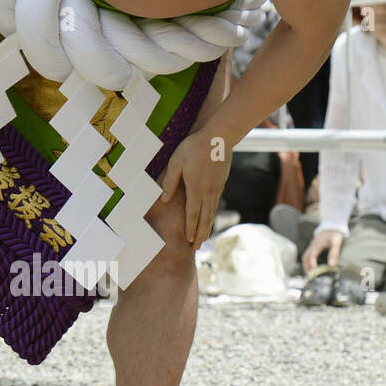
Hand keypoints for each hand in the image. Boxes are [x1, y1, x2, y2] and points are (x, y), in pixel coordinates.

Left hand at [158, 131, 232, 246]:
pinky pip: (215, 203)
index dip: (190, 228)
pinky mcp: (221, 183)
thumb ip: (169, 181)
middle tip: (197, 248)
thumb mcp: (176, 162)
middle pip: (204, 218)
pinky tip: (209, 218)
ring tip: (204, 238)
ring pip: (212, 212)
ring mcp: (216, 188)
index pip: (192, 213)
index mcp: (196, 188)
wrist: (219, 138)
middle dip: (200, 234)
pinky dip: (212, 214)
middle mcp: (208, 192)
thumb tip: (164, 199)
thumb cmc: (194, 148)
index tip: (188, 241)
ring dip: (207, 226)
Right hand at [301, 229, 342, 274]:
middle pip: (305, 258)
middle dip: (306, 267)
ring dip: (306, 265)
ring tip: (310, 273)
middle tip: (310, 276)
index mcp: (317, 245)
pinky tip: (312, 266)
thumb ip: (334, 253)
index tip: (314, 273)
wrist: (331, 226)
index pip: (311, 257)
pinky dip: (308, 262)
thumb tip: (332, 264)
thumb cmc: (334, 234)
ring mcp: (312, 246)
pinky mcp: (313, 247)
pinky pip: (307, 255)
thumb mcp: (336, 243)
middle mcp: (312, 246)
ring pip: (305, 257)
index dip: (312, 265)